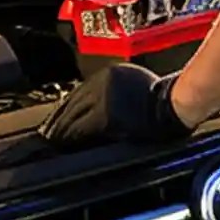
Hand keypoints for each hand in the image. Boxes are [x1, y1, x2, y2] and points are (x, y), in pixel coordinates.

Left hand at [38, 64, 191, 149]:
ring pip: (72, 117)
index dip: (64, 109)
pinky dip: (70, 137)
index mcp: (107, 75)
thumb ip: (110, 90)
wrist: (173, 107)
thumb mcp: (132, 82)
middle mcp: (101, 84)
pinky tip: (64, 144)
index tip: (55, 120)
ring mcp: (102, 99)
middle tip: (47, 134)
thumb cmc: (160, 98)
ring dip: (60, 130)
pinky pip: (80, 129)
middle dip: (57, 120)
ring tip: (53, 141)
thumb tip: (91, 105)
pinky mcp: (105, 117)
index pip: (77, 94)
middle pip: (70, 105)